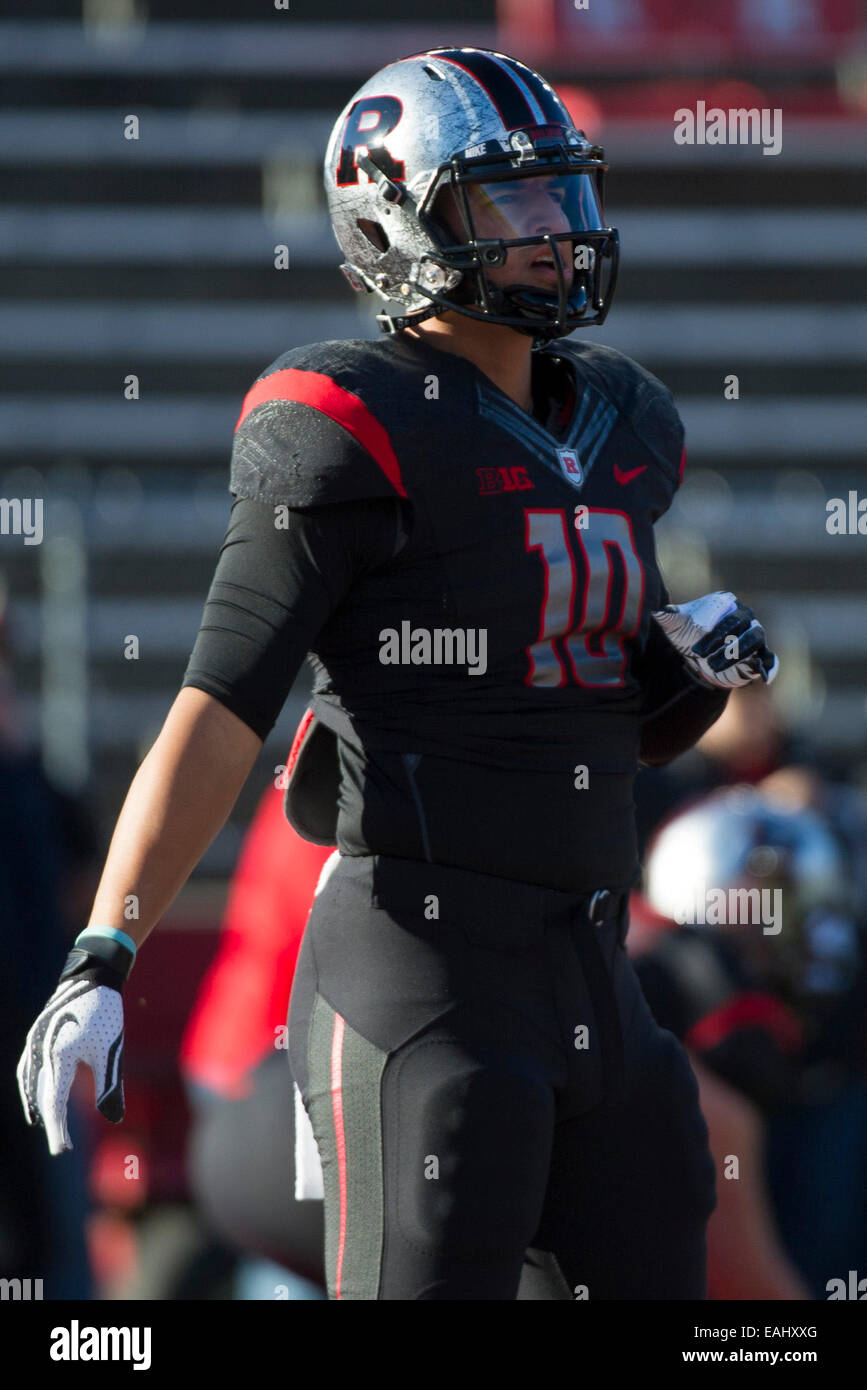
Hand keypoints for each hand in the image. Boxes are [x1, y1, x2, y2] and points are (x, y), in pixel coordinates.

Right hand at [17, 942, 129, 1155]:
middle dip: (50, 1121)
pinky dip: (31, 1085)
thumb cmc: (104, 1012)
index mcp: (58, 1056)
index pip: (54, 1103)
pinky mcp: (36, 1036)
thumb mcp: (111, 1051)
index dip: (58, 1129)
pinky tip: (37, 1093)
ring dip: (36, 1104)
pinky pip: (27, 1067)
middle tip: (61, 1145)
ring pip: (29, 1082)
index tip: (63, 1150)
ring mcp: (34, 1042)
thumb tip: (115, 1119)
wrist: (92, 976)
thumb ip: (110, 1086)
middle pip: (40, 1096)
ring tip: (44, 1123)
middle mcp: (40, 1051)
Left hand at [652, 591, 778, 690]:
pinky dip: (769, 667)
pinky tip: (763, 678)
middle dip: (722, 641)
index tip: (696, 644)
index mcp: (727, 604)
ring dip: (736, 654)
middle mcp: (745, 617)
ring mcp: (755, 634)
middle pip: (741, 624)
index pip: (725, 610)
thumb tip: (658, 612)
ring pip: (754, 640)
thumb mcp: (677, 625)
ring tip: (714, 667)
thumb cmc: (689, 634)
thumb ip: (670, 616)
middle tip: (701, 655)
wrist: (698, 656)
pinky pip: (769, 659)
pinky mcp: (761, 654)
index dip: (712, 627)